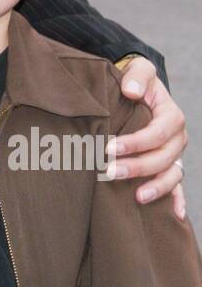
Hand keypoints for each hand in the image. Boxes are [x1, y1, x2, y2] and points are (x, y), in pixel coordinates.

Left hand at [108, 59, 187, 217]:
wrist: (138, 91)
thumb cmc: (136, 82)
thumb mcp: (138, 70)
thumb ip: (137, 75)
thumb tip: (132, 91)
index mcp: (172, 116)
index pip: (156, 134)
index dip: (135, 143)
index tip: (109, 148)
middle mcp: (177, 138)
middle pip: (162, 158)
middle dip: (137, 167)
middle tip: (109, 172)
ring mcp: (174, 155)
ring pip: (171, 175)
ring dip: (156, 188)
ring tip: (137, 197)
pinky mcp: (169, 167)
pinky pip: (177, 187)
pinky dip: (178, 201)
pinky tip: (175, 216)